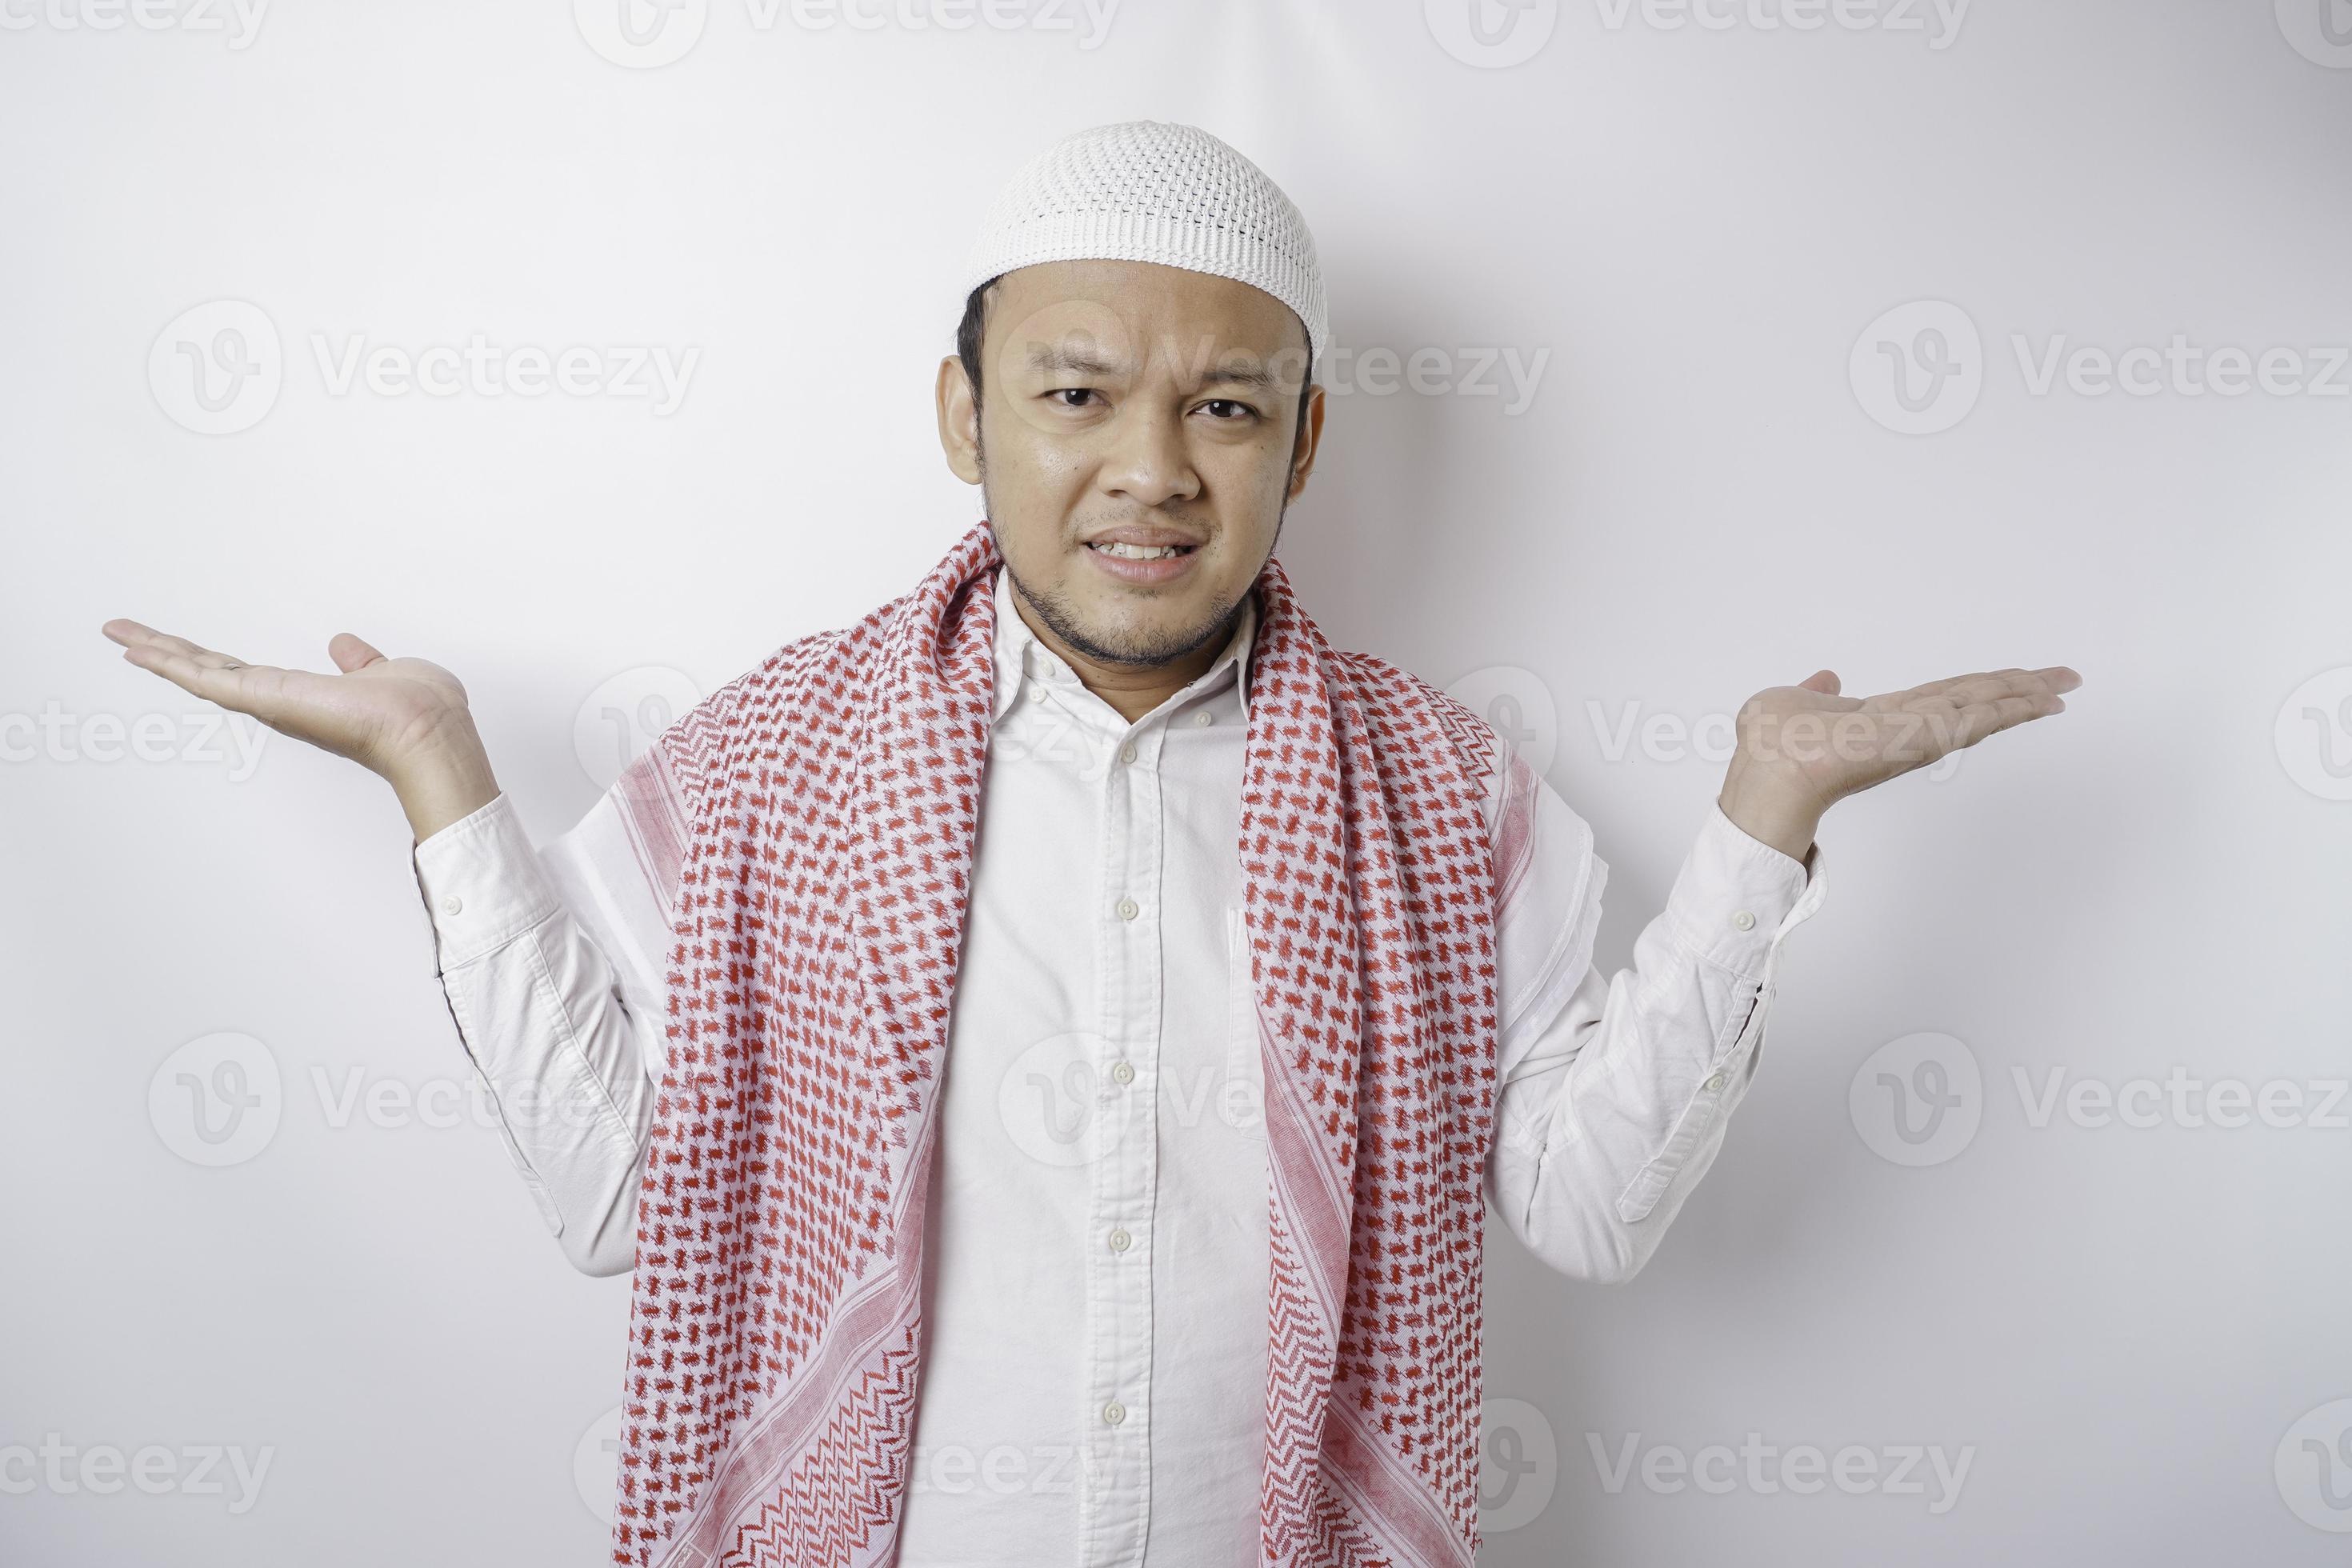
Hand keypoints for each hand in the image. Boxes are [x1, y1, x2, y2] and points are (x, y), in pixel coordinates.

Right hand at [99, 620, 499, 840]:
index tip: (176, 646)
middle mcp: (278, 700)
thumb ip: (358, 662)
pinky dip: (171, 662)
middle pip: (210, 670)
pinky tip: (138, 649)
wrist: (424, 729)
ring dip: (157, 651)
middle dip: (166, 652)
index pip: (243, 672)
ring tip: (118, 633)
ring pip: (200, 671)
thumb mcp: (382, 672)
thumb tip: (346, 646)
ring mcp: (268, 700)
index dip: (207, 658)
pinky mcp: (265, 697)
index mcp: (302, 694)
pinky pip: (207, 676)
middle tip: (123, 633)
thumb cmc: (416, 709)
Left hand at [1716, 665, 2081, 861]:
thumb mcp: (1787, 704)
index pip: (1941, 698)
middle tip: (2065, 678)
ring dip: (2025, 696)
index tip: (2010, 682)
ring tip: (2065, 685)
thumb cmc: (1768, 748)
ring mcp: (1919, 736)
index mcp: (1882, 718)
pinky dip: (2011, 709)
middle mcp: (1908, 728)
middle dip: (2019, 690)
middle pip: (1974, 701)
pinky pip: (1976, 720)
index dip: (1977, 689)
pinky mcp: (1923, 740)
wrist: (1769, 772)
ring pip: (1983, 709)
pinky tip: (2043, 699)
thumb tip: (1825, 678)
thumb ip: (1812, 693)